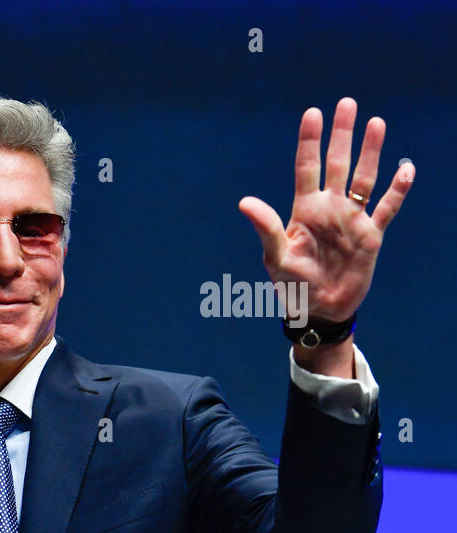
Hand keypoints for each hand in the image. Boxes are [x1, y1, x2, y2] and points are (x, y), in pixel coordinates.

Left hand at [239, 96, 413, 324]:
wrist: (319, 310)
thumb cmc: (291, 285)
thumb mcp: (276, 256)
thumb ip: (266, 228)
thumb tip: (245, 202)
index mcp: (304, 210)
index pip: (307, 167)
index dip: (310, 141)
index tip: (313, 113)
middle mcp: (329, 208)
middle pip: (337, 163)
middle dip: (342, 135)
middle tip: (347, 103)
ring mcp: (352, 219)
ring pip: (364, 178)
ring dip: (370, 152)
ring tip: (375, 123)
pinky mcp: (371, 235)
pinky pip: (388, 207)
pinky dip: (398, 189)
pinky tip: (406, 167)